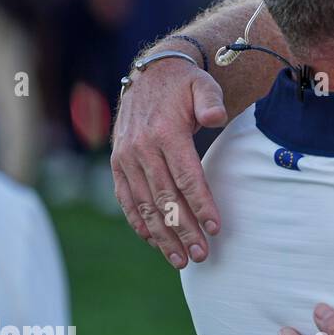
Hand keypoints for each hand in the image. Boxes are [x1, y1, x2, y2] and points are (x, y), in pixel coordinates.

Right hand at [110, 56, 225, 267]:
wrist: (149, 75)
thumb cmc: (184, 85)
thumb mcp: (202, 85)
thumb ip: (211, 101)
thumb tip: (215, 118)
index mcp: (164, 133)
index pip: (186, 177)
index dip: (201, 205)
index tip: (215, 229)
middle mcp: (141, 149)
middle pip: (165, 197)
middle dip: (184, 229)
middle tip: (200, 254)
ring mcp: (125, 158)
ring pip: (144, 204)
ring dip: (162, 235)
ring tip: (180, 259)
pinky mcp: (118, 164)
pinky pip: (126, 199)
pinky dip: (138, 222)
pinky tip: (153, 241)